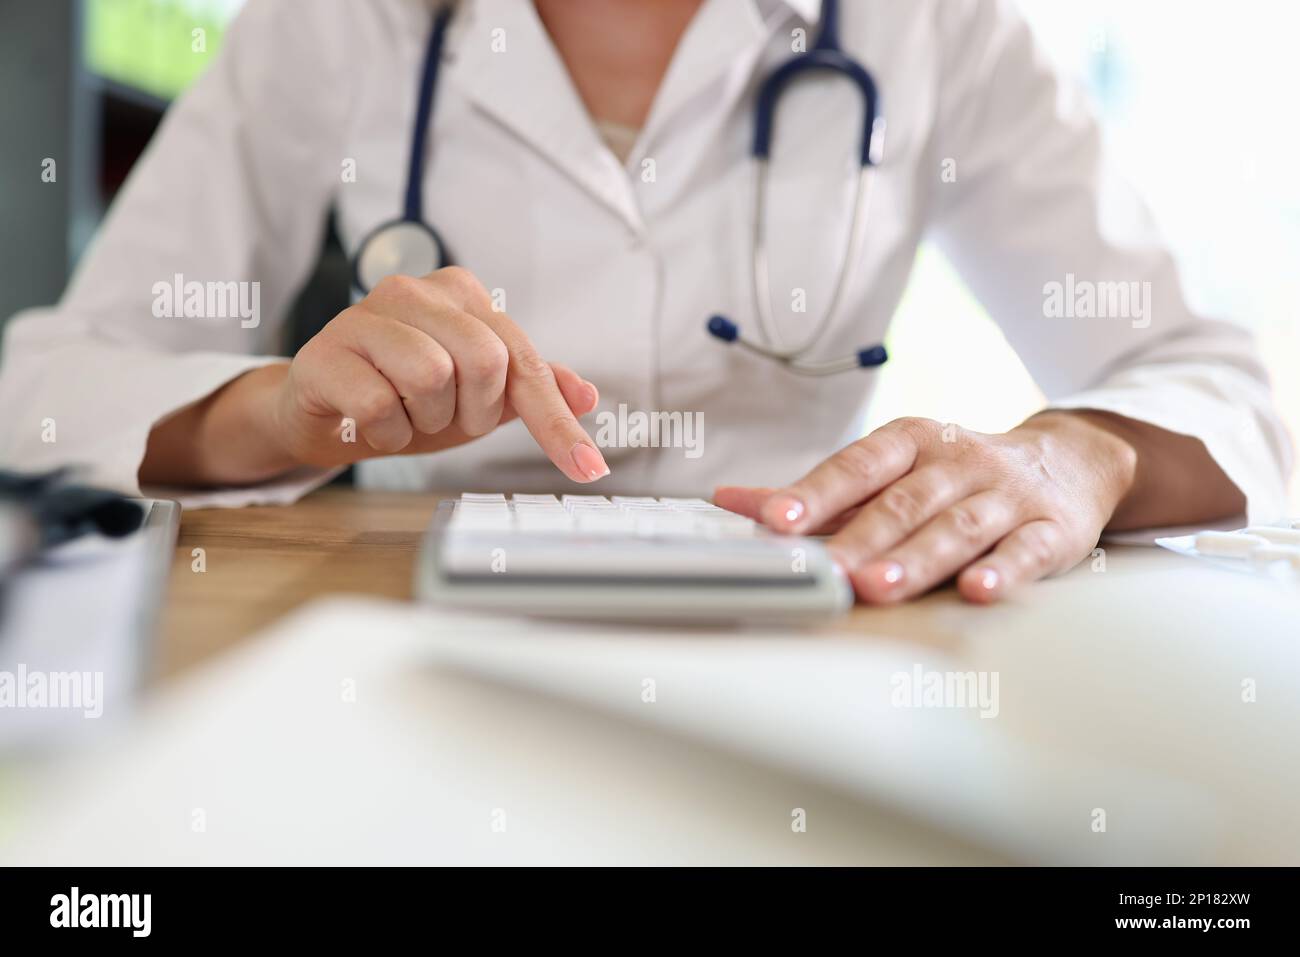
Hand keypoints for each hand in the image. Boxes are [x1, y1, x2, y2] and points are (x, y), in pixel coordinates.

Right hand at [273, 267, 609, 481]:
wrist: (326, 411)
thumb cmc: (405, 396)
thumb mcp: (479, 397)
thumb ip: (532, 390)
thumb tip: (588, 395)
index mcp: (462, 295)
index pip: (524, 360)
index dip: (557, 422)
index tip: (591, 470)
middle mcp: (415, 291)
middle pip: (483, 361)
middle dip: (473, 411)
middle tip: (445, 418)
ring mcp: (364, 315)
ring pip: (431, 376)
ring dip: (426, 420)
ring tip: (405, 414)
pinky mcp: (325, 351)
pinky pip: (379, 404)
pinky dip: (386, 433)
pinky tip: (373, 423)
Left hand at [715, 414, 1138, 603]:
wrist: (1068, 461)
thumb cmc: (956, 472)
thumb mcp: (890, 469)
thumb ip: (815, 491)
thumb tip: (728, 499)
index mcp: (911, 442)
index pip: (857, 465)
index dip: (816, 492)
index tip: (775, 521)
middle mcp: (957, 462)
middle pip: (902, 504)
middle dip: (860, 539)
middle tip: (825, 572)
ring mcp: (1005, 496)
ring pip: (956, 529)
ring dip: (916, 559)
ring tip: (878, 587)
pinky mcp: (1049, 530)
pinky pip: (1024, 552)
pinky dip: (1002, 572)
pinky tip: (977, 592)